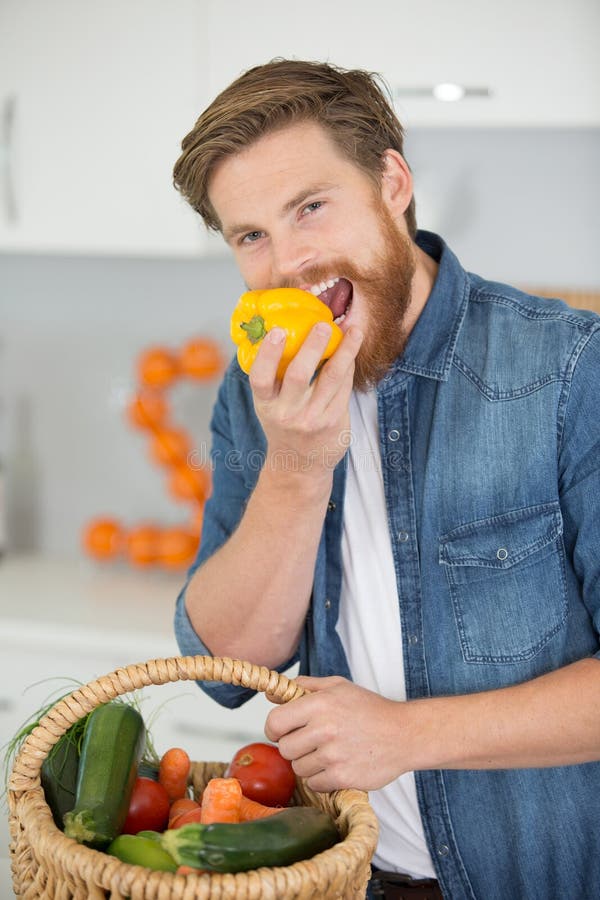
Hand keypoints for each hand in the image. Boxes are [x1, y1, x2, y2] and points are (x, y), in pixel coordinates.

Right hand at [249, 323, 362, 479]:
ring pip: (331, 378)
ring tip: (353, 330)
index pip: (261, 378)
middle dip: (312, 346)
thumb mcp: (268, 405)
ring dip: (345, 351)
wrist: (298, 466)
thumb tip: (281, 330)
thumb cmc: (282, 424)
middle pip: (299, 375)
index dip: (268, 354)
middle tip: (323, 324)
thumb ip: (273, 376)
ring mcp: (313, 419)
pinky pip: (345, 387)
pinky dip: (349, 366)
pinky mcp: (335, 422)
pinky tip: (352, 350)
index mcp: (266, 405)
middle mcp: (287, 414)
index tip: (276, 330)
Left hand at [264, 675, 405, 791]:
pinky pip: (314, 784)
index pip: (274, 723)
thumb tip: (272, 695)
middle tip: (311, 741)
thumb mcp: (338, 686)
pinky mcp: (342, 777)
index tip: (283, 731)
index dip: (275, 728)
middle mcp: (324, 729)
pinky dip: (322, 778)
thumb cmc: (370, 709)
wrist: (404, 734)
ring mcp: (333, 755)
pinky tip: (337, 765)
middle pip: (284, 748)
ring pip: (298, 768)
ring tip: (329, 752)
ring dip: (309, 763)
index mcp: (319, 704)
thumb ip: (304, 687)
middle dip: (294, 746)